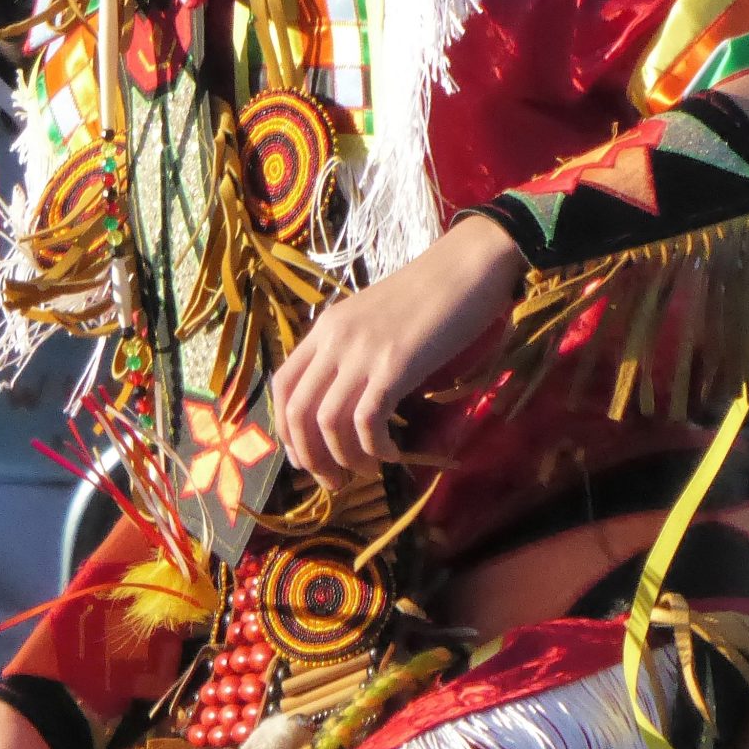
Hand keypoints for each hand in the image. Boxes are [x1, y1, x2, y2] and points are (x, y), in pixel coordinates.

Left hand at [273, 212, 522, 489]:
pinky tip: (391, 454)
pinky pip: (367, 421)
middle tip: (333, 482)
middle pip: (298, 411)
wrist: (467, 266)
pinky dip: (373, 448)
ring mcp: (363, 351)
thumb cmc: (429, 294)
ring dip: (342, 458)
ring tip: (365, 471)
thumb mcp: (374, 320)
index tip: (306, 458)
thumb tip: (346, 405)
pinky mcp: (395, 365)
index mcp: (325, 328)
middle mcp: (335, 339)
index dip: (286, 430)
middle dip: (310, 456)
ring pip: (328, 422)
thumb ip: (352, 353)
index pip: (282, 385)